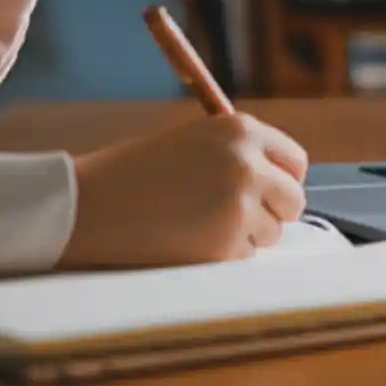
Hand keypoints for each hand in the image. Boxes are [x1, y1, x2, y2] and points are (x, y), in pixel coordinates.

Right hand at [59, 114, 309, 268]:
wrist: (91, 204)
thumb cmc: (137, 172)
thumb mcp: (194, 142)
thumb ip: (239, 155)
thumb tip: (281, 183)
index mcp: (241, 130)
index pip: (295, 161)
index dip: (284, 179)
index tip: (271, 191)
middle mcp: (249, 164)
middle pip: (294, 200)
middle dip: (274, 211)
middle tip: (240, 215)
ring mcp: (240, 206)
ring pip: (272, 233)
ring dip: (248, 235)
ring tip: (201, 224)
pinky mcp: (227, 244)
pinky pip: (246, 256)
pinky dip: (225, 254)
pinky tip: (189, 240)